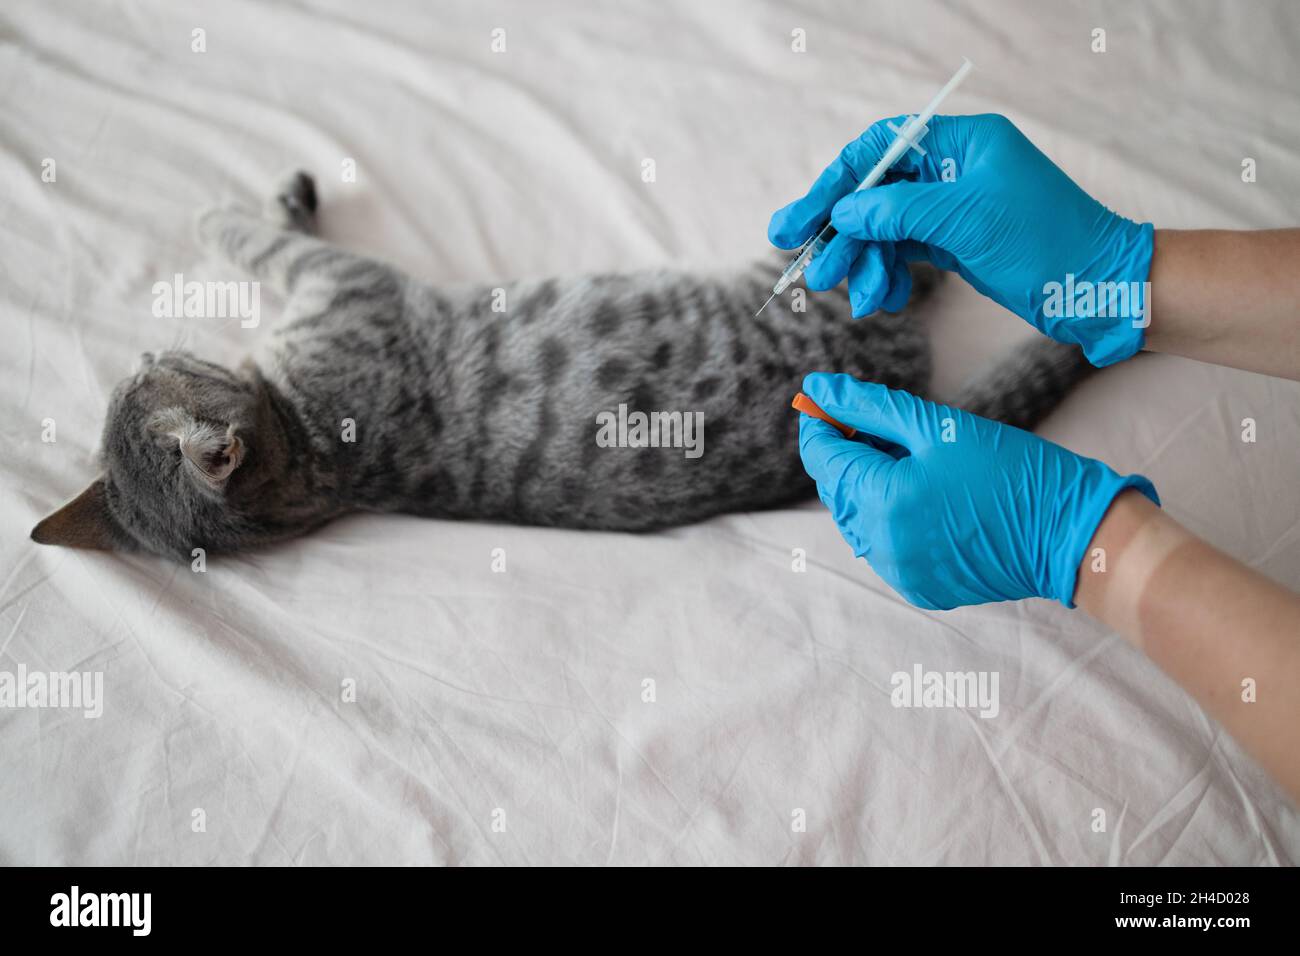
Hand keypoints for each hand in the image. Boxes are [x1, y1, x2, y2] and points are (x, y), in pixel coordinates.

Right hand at [769, 114, 1153, 366]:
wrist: (1099, 288)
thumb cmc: (1049, 243)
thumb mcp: (968, 221)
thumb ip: (900, 211)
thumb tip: (845, 210)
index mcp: (961, 144)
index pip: (880, 149)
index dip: (835, 182)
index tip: (802, 220)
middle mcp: (953, 169)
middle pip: (874, 192)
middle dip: (842, 233)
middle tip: (809, 267)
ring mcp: (952, 208)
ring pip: (885, 229)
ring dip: (863, 263)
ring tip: (857, 297)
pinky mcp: (954, 244)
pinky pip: (903, 253)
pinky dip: (887, 275)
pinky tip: (882, 299)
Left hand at [797, 372, 1157, 609]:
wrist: (1067, 535)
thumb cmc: (1009, 471)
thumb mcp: (938, 427)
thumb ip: (870, 407)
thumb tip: (818, 388)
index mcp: (884, 501)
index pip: (825, 458)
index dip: (819, 423)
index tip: (821, 399)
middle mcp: (882, 544)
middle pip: (836, 490)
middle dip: (844, 453)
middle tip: (871, 422)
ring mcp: (899, 572)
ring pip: (856, 519)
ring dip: (866, 485)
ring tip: (905, 457)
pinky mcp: (918, 587)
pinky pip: (883, 545)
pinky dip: (888, 517)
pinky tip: (921, 494)